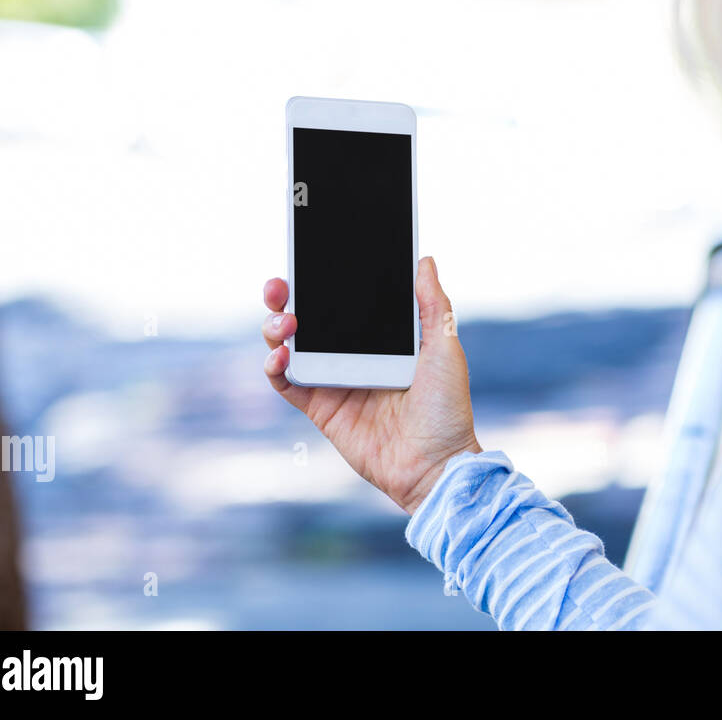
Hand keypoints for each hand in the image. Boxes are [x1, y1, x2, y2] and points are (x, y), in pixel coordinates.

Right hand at [261, 257, 480, 513]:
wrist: (436, 464)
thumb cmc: (448, 408)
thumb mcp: (444, 348)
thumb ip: (432, 304)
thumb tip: (424, 260)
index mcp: (382, 338)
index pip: (344, 302)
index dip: (322, 281)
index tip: (308, 258)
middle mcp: (354, 356)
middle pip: (308, 319)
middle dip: (285, 297)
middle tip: (279, 286)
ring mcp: (335, 381)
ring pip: (290, 346)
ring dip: (276, 327)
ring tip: (286, 323)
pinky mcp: (321, 409)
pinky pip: (286, 384)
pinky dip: (274, 367)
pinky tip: (280, 355)